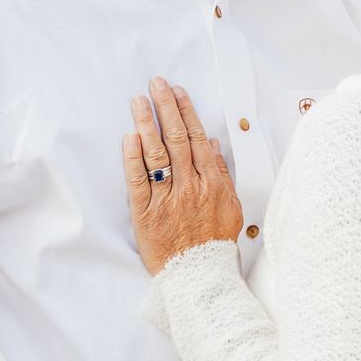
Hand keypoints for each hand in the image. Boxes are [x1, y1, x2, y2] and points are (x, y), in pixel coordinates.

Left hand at [123, 76, 242, 273]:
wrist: (199, 275)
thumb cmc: (214, 243)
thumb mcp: (231, 207)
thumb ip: (222, 175)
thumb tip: (213, 145)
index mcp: (211, 183)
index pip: (197, 138)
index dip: (186, 112)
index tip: (177, 92)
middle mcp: (190, 186)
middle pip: (176, 138)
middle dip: (165, 107)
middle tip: (155, 85)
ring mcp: (167, 199)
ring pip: (156, 154)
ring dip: (147, 124)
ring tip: (139, 102)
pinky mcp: (146, 213)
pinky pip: (138, 181)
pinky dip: (133, 158)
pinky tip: (130, 137)